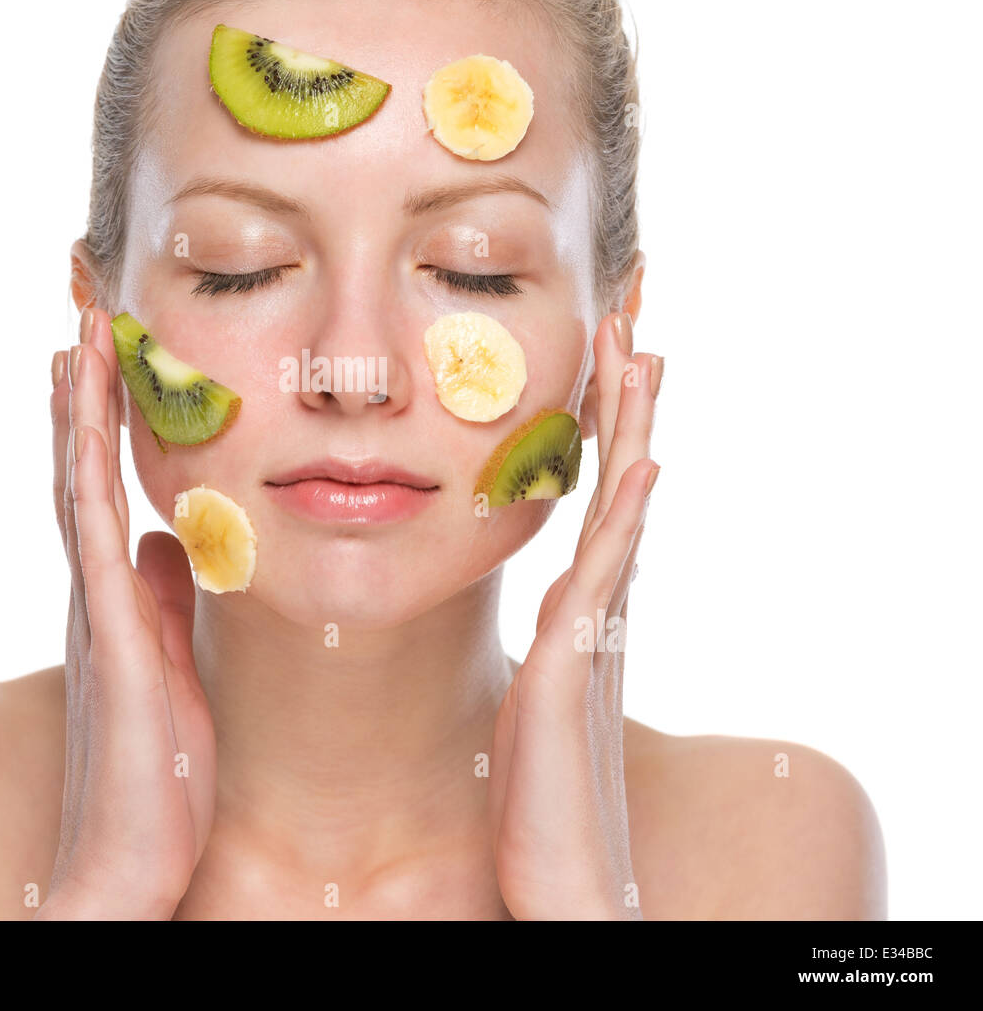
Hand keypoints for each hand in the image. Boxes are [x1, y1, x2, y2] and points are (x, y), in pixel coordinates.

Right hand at [35, 307, 215, 919]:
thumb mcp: (174, 665)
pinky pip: (93, 535)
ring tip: (75, 344)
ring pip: (78, 489)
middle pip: (79, 474)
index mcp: (113, 598)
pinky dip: (86, 472)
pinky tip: (86, 423)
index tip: (105, 360)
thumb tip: (169, 541)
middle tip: (81, 324)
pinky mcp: (110, 635)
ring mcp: (95, 609)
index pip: (99, 492)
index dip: (99, 426)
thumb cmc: (159, 772)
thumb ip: (166, 600)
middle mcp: (93, 592)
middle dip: (81, 398)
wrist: (133, 857)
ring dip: (77, 414)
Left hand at [490, 311, 660, 919]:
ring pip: (621, 504)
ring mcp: (597, 626)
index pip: (593, 488)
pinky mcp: (580, 659)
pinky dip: (630, 516)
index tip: (605, 350)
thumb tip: (550, 617)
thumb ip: (550, 643)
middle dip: (624, 394)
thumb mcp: (536, 692)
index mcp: (581, 603)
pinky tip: (648, 467)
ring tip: (644, 352)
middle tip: (633, 314)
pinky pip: (609, 572)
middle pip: (617, 475)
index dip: (602, 419)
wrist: (560, 870)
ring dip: (632, 428)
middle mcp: (599, 601)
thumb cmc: (539, 787)